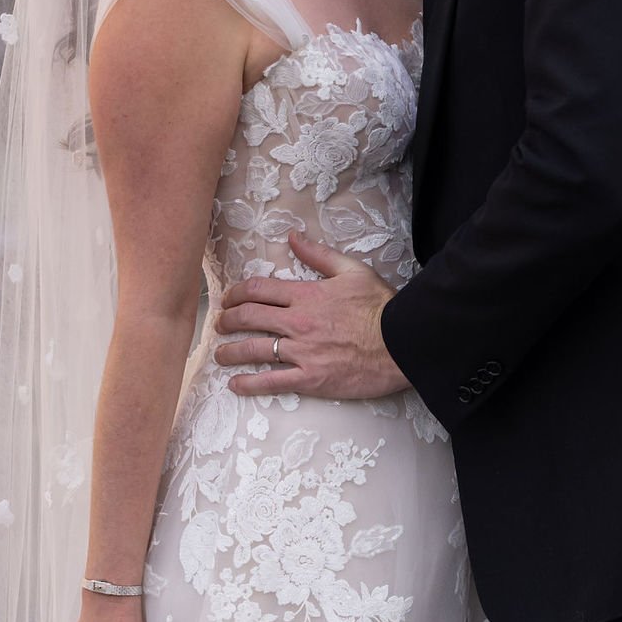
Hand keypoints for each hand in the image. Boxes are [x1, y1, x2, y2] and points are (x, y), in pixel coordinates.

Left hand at [215, 230, 407, 399]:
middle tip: (219, 325)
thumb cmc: (381, 307)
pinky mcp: (311, 379)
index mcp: (306, 295)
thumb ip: (319, 255)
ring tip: (220, 354)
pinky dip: (249, 384)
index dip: (236, 293)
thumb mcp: (353, 270)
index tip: (228, 299)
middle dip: (227, 320)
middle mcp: (298, 323)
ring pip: (253, 350)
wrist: (403, 344)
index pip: (258, 290)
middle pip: (248, 318)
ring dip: (230, 352)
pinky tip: (235, 385)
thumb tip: (293, 236)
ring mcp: (302, 353)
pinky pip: (272, 382)